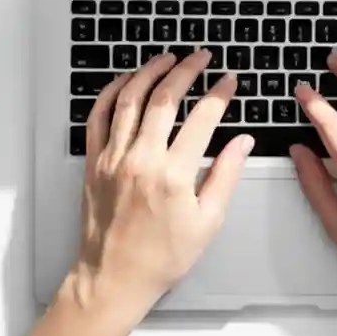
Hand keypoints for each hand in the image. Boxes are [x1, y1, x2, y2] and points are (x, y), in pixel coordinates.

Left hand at [17, 50, 252, 335]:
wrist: (114, 278)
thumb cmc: (160, 257)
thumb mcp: (208, 221)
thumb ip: (225, 175)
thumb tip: (242, 143)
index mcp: (173, 176)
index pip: (202, 118)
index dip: (219, 93)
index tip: (228, 81)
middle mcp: (141, 161)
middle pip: (165, 98)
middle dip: (186, 70)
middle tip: (200, 57)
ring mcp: (113, 158)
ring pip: (130, 99)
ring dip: (149, 71)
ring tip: (166, 58)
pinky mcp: (94, 162)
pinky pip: (99, 116)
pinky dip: (112, 92)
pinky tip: (126, 81)